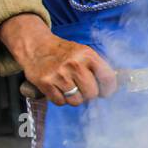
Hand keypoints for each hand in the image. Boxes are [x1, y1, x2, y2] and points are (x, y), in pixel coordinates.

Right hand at [0, 14, 117, 106]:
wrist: (36, 45)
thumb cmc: (64, 52)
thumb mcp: (84, 52)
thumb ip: (97, 67)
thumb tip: (111, 88)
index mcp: (88, 55)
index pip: (108, 78)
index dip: (109, 89)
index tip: (105, 92)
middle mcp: (74, 64)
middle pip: (91, 93)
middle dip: (89, 94)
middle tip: (83, 89)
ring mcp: (59, 74)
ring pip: (76, 100)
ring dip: (75, 98)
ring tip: (70, 89)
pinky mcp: (45, 83)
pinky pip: (60, 102)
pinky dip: (61, 99)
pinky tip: (59, 89)